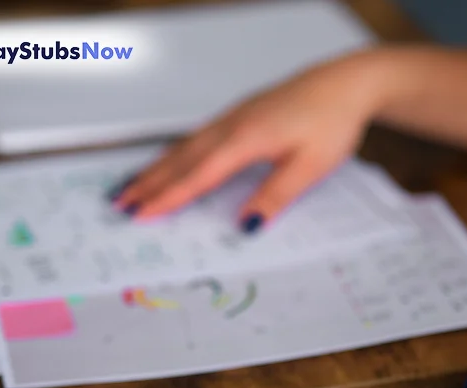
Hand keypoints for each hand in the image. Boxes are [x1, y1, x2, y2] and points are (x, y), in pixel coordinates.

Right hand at [109, 52, 382, 229]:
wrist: (346, 83)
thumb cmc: (333, 120)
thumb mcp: (310, 166)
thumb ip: (275, 196)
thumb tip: (246, 226)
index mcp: (246, 139)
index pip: (198, 175)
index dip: (168, 198)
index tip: (142, 215)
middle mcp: (232, 125)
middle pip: (181, 159)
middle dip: (149, 183)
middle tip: (120, 204)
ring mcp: (234, 116)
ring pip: (185, 145)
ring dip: (157, 167)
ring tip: (133, 186)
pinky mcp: (241, 113)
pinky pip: (198, 136)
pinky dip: (177, 151)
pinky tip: (172, 159)